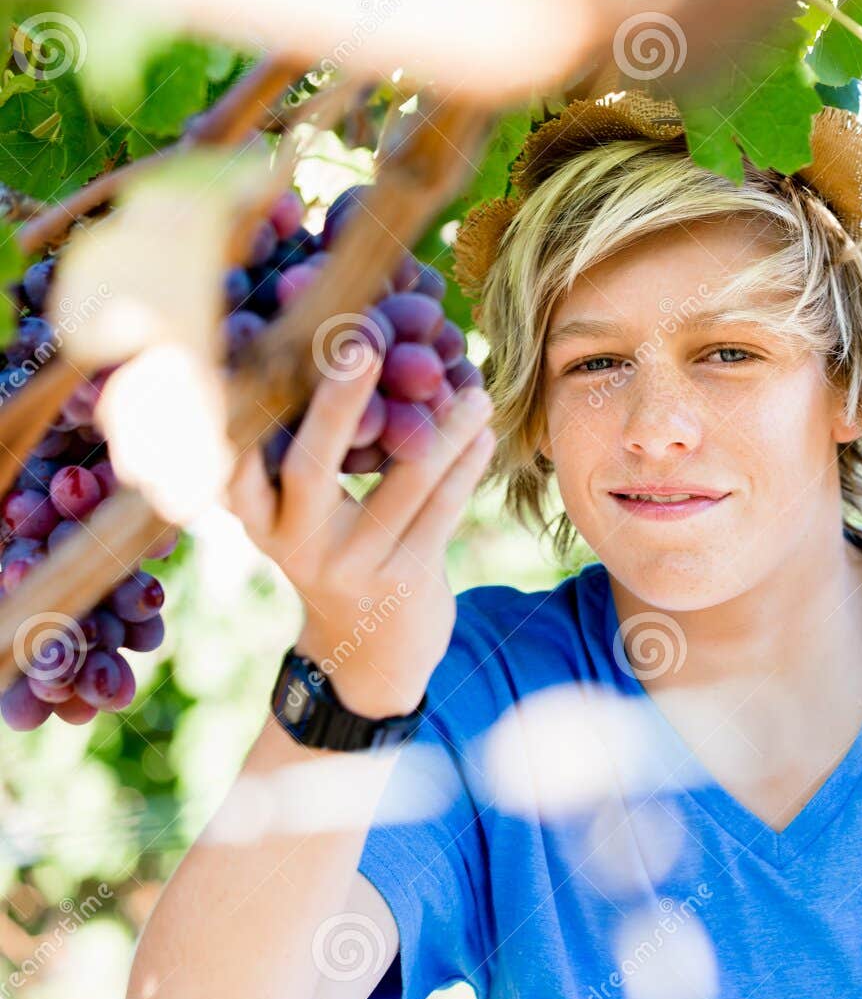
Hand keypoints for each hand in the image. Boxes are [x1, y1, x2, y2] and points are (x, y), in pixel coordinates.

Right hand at [225, 342, 494, 716]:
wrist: (369, 657)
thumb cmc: (339, 556)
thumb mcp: (300, 517)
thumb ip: (301, 454)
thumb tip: (337, 348)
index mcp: (258, 515)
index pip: (241, 455)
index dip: (253, 404)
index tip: (270, 343)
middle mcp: (293, 541)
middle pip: (311, 463)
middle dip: (338, 401)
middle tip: (363, 342)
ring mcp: (348, 565)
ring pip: (401, 485)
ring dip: (441, 430)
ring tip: (471, 388)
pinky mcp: (402, 582)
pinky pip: (441, 513)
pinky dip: (465, 466)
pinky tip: (484, 431)